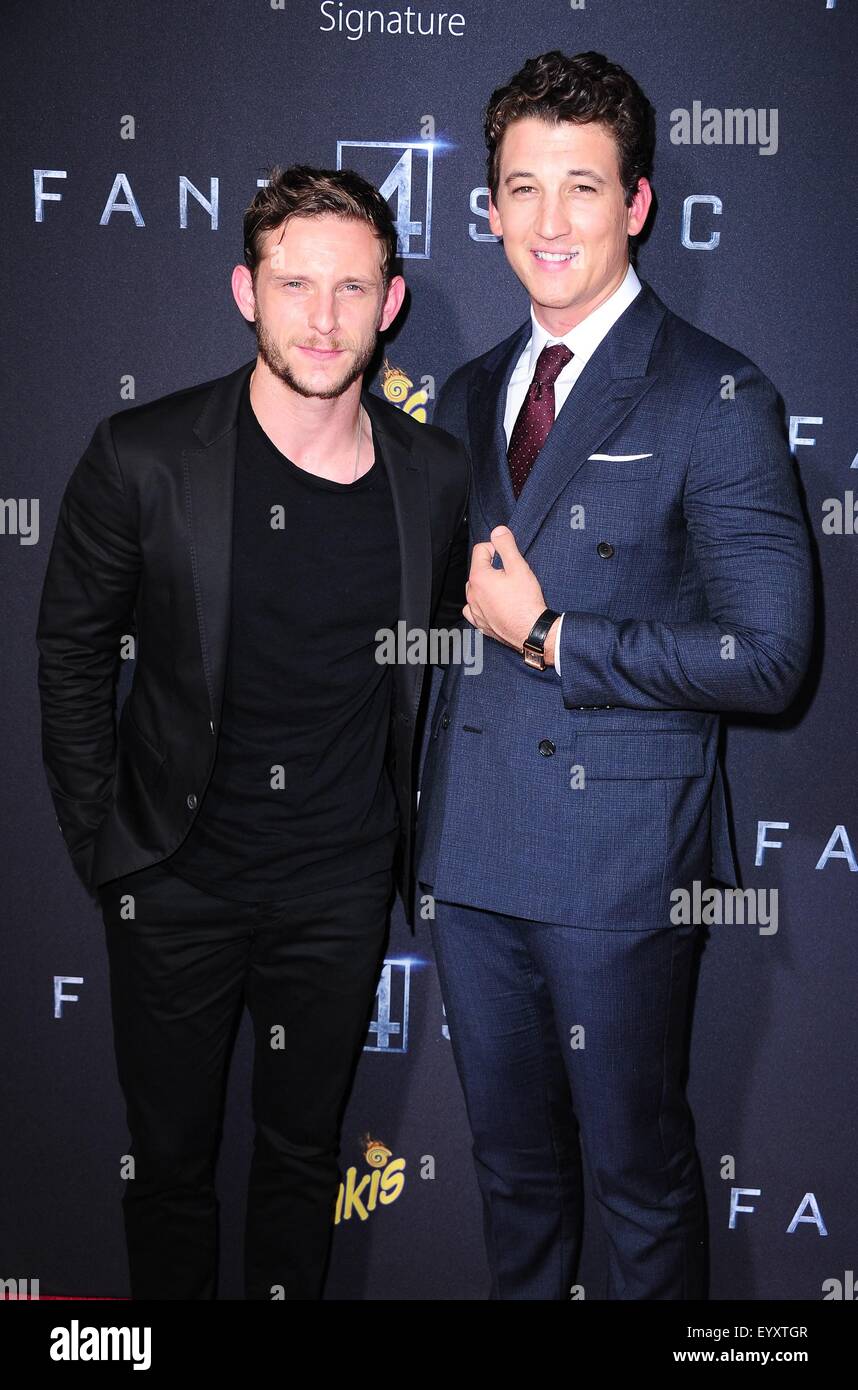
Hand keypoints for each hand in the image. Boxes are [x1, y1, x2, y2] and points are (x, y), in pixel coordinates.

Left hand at [463, 526, 559, 666]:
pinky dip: (482, 604)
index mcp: (479, 577)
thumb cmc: (525, 601)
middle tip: (509, 574)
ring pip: (475, 589)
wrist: (531, 631)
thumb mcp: (519, 567)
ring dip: (487, 586)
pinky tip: (494, 604)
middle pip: (477, 569)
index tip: (507, 556)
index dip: (495, 548)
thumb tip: (498, 531)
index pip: (480, 550)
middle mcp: (472, 594)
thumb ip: (506, 546)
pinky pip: (474, 609)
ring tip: (505, 590)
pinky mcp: (480, 623)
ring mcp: (474, 610)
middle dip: (491, 567)